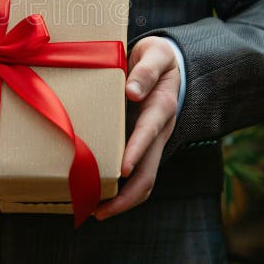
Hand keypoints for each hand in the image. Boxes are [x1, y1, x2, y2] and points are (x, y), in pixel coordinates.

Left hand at [94, 36, 179, 219]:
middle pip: (149, 172)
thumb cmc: (157, 56)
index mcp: (162, 107)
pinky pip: (134, 172)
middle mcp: (159, 130)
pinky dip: (118, 188)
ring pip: (143, 179)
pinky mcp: (141, 144)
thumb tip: (133, 91)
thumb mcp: (156, 53)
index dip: (136, 151)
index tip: (121, 169)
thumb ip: (146, 70)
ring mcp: (150, 141)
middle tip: (100, 210)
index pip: (149, 133)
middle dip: (127, 195)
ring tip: (95, 210)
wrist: (168, 61)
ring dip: (122, 199)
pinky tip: (95, 193)